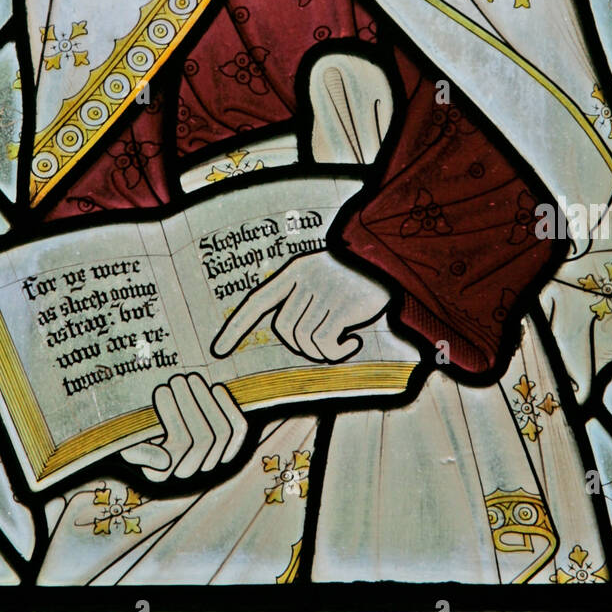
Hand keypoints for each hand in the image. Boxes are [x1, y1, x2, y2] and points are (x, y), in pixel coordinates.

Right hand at [119, 373, 247, 481]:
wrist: (150, 418)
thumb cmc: (132, 426)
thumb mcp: (125, 437)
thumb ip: (139, 451)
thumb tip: (165, 461)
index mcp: (160, 473)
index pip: (179, 446)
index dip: (174, 414)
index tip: (162, 389)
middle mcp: (187, 471)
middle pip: (202, 438)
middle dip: (190, 402)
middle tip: (177, 378)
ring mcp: (209, 460)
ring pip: (221, 433)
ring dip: (207, 401)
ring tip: (192, 378)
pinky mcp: (227, 446)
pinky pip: (237, 431)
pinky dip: (229, 407)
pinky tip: (216, 388)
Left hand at [211, 251, 390, 362]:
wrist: (394, 258)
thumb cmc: (359, 276)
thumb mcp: (325, 279)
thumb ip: (305, 300)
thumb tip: (294, 339)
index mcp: (295, 270)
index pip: (258, 300)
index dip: (236, 326)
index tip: (218, 350)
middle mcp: (305, 278)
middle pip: (285, 330)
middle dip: (303, 345)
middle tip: (328, 340)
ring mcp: (324, 289)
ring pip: (305, 339)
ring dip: (323, 350)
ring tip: (343, 339)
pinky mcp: (343, 303)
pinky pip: (326, 343)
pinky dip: (338, 352)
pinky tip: (354, 342)